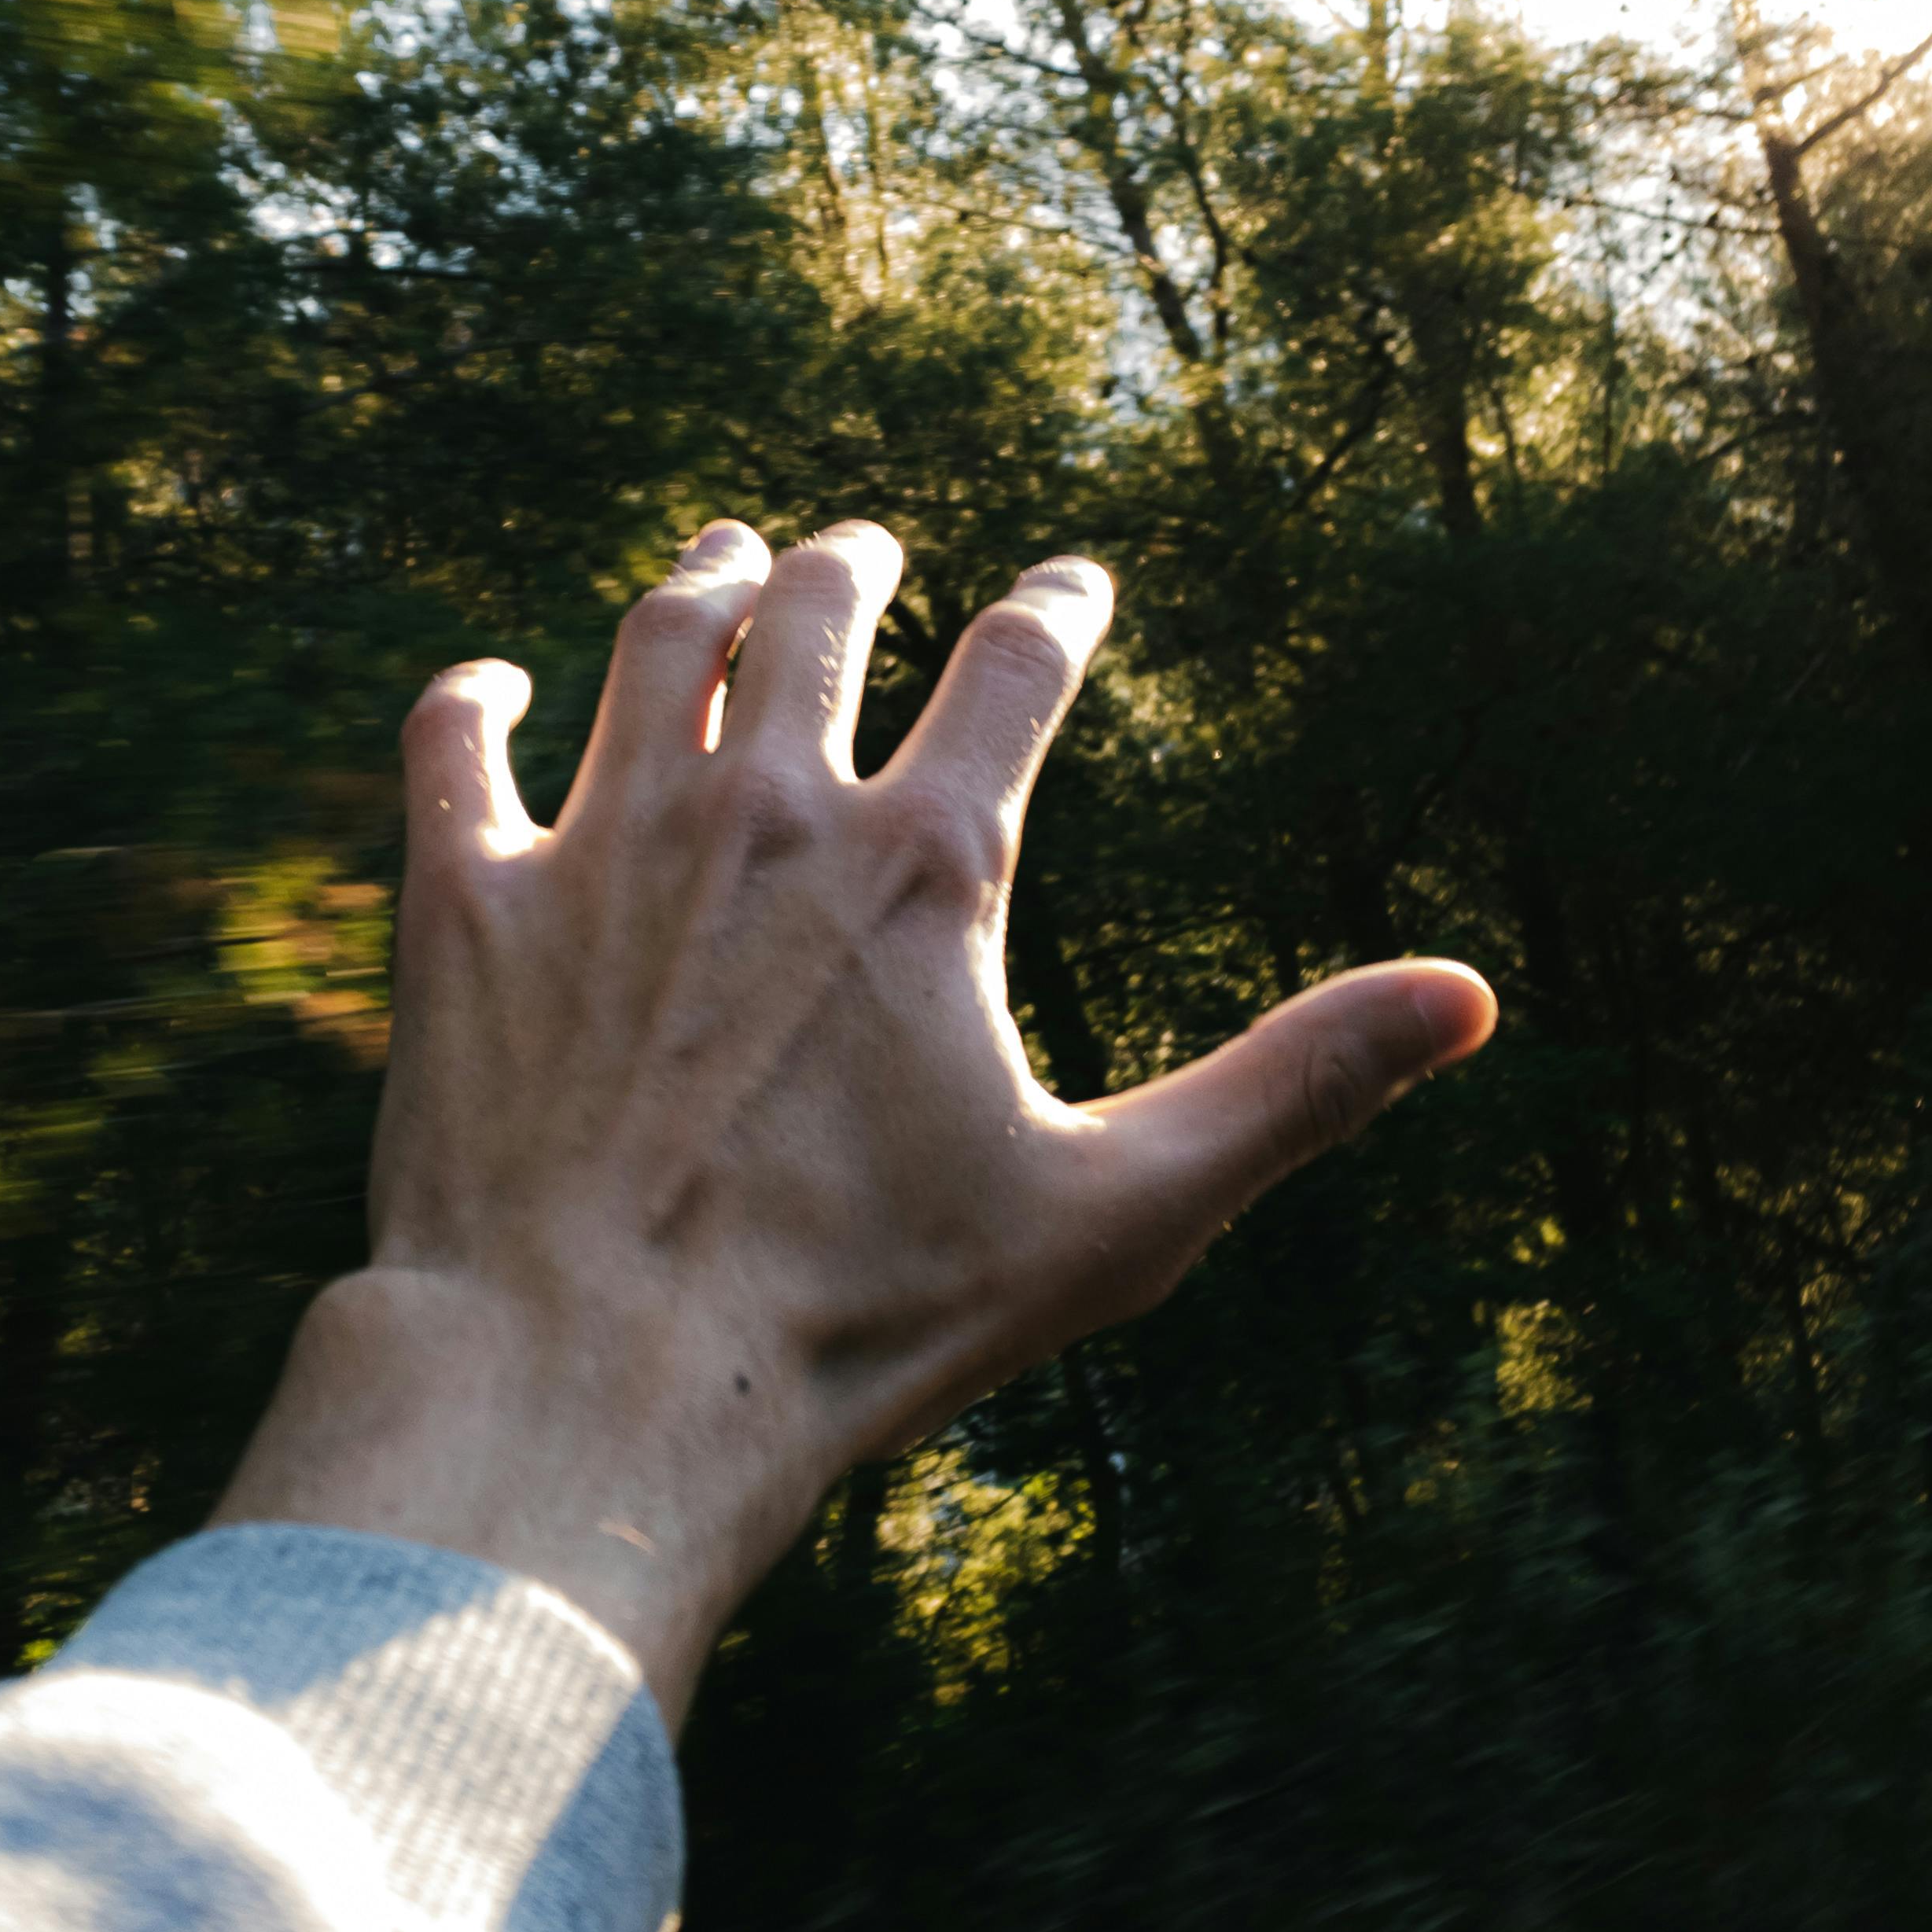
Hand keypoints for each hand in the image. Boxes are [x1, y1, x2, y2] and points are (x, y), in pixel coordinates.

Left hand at [212, 521, 1493, 1719]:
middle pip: (818, 607)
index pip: (1018, 663)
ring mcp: (602, 837)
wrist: (598, 1379)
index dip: (1059, 605)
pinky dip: (475, 696)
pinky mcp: (468, 901)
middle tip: (865, 552)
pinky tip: (493, 684)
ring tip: (722, 557)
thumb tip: (1475, 996)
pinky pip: (456, 741)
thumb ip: (1296, 1085)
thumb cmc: (866, 1314)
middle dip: (855, 562)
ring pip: (653, 636)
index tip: (1073, 584)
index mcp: (926, 862)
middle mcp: (764, 807)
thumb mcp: (1122, 1212)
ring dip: (698, 581)